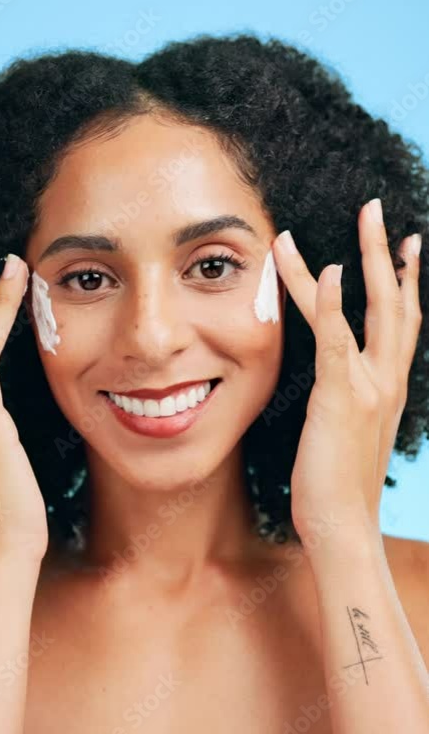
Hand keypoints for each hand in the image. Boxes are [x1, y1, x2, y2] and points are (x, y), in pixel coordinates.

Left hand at [272, 201, 421, 543]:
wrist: (343, 526)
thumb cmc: (337, 484)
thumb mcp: (348, 433)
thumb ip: (348, 401)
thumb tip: (338, 387)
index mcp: (389, 386)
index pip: (402, 322)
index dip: (404, 280)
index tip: (405, 245)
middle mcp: (388, 379)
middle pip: (395, 302)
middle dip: (387, 251)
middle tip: (377, 208)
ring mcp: (369, 385)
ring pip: (369, 306)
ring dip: (365, 255)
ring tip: (360, 214)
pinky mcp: (341, 395)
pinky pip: (337, 340)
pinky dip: (331, 302)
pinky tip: (328, 268)